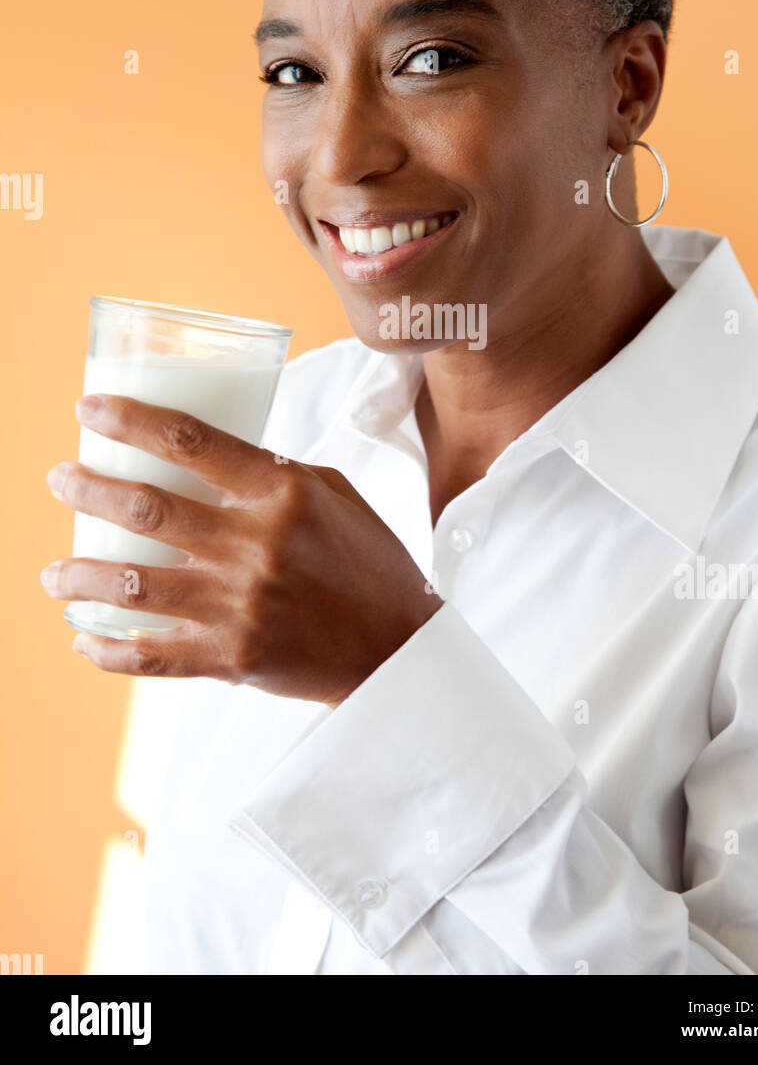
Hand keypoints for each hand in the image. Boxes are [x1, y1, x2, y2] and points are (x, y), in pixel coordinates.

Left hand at [42, 395, 442, 705]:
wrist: (398, 649)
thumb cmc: (368, 563)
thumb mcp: (333, 496)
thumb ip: (273, 475)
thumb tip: (211, 456)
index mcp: (283, 494)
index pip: (191, 442)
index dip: (130, 419)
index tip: (90, 407)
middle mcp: (256, 546)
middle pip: (147, 509)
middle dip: (88, 489)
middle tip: (60, 478)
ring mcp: (239, 605)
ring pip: (133, 586)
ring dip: (78, 576)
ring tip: (51, 571)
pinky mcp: (231, 658)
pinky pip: (150, 657)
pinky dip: (108, 649)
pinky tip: (84, 638)